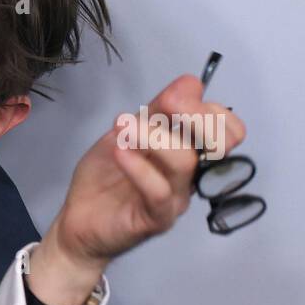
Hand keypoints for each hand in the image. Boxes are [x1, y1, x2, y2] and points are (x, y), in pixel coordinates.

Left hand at [28, 73, 246, 304]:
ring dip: (155, 135)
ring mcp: (175, 199)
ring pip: (185, 162)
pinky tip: (119, 152)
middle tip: (167, 103)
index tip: (173, 95)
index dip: (209, 107)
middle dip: (198, 115)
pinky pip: (159, 192)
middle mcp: (189, 175)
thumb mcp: (124, 134)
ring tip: (122, 126)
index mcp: (188, 151)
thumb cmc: (103, 179)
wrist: (77, 221)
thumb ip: (155, 112)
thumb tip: (190, 82)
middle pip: (221, 143)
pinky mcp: (156, 220)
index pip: (227, 129)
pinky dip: (139, 167)